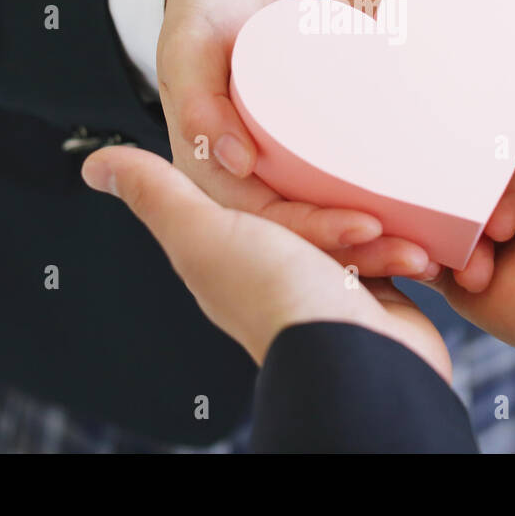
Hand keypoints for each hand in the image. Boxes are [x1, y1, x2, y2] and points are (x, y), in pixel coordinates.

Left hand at [80, 145, 450, 380]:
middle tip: (353, 194)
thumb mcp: (204, 233)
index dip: (273, 174)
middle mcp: (277, 272)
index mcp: (230, 255)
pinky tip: (418, 246)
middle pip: (308, 207)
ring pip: (356, 228)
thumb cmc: (279, 302)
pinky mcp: (374, 301)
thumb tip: (96, 162)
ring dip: (376, 224)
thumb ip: (157, 193)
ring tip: (388, 223)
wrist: (358, 361)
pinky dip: (405, 250)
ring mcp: (327, 289)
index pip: (251, 193)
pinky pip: (391, 257)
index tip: (292, 154)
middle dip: (335, 199)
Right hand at [157, 0, 434, 277]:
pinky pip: (363, 180)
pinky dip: (401, 202)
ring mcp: (297, 161)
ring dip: (393, 243)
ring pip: (345, 215)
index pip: (271, 222)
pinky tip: (449, 214)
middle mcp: (261, 177)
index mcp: (219, 171)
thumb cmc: (204, 2)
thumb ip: (198, 93)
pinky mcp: (327, 140)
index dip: (318, 234)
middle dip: (371, 254)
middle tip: (427, 258)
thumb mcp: (188, 42)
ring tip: (447, 252)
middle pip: (316, 236)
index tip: (367, 230)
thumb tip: (236, 161)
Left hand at [292, 0, 514, 285]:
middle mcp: (434, 117)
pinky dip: (344, 190)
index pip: (501, 159)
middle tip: (463, 262)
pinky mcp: (331, 115)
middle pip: (450, 184)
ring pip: (396, 185)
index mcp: (482, 96)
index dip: (507, 195)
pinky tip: (349, 220)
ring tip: (406, 254)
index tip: (506, 227)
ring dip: (406, 223)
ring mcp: (382, 118)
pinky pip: (336, 162)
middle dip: (460, 228)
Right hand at [434, 0, 514, 360]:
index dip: (458, 111)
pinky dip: (413, 250)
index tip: (435, 100)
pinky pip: (422, 260)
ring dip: (423, 208)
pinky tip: (414, 241)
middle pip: (445, 163)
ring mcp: (485, 239)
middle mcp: (508, 191)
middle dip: (440, 168)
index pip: (475, 116)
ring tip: (430, 207)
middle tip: (440, 168)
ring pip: (425, 208)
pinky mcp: (469, 282)